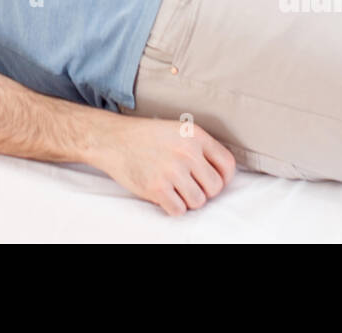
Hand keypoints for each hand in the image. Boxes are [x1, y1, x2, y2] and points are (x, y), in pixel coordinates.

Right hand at [90, 115, 236, 214]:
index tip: (213, 181)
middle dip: (204, 191)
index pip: (228, 165)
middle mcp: (187, 152)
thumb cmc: (146, 137)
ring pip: (198, 202)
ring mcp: (172, 170)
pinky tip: (163, 195)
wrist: (113, 140)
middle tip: (188, 185)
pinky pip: (179, 211)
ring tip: (174, 189)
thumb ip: (200, 146)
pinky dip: (172, 207)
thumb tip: (222, 174)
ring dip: (188, 201)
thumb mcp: (178, 130)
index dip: (224, 178)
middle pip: (215, 188)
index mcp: (195, 135)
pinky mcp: (157, 187)